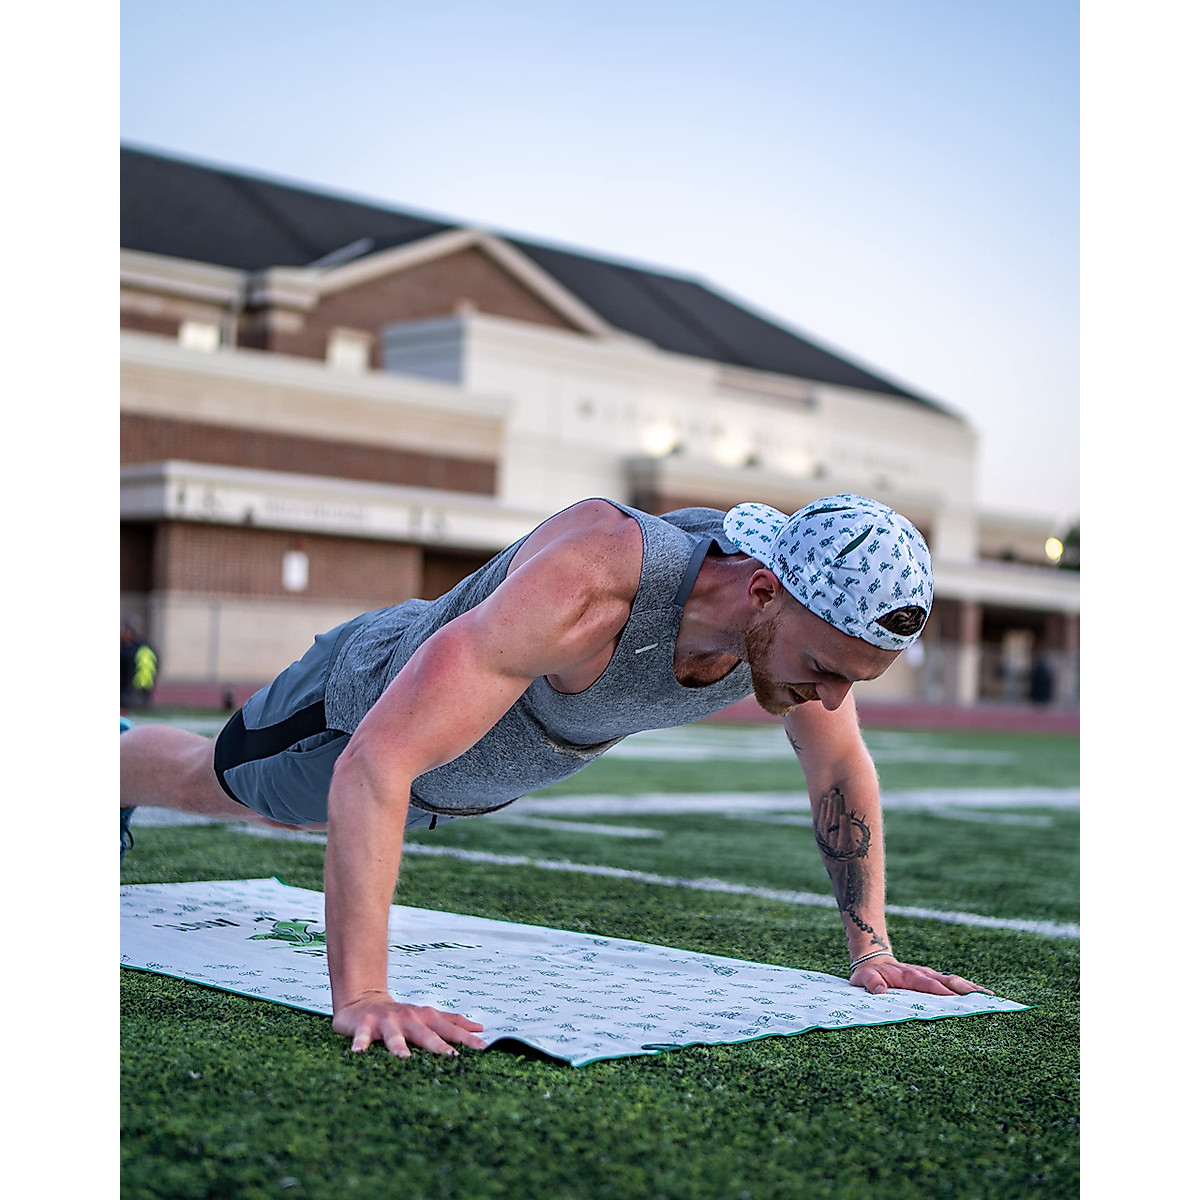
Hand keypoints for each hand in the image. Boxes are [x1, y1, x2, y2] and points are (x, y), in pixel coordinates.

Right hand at [332, 990, 486, 1057]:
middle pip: (426, 1034)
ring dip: (399, 1046)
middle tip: (452, 1057)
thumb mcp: (428, 1017)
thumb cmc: (402, 1015)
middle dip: (438, 1045)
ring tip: (405, 1058)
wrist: (365, 1000)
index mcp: (425, 1018)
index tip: (483, 1048)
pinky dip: (360, 1044)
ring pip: (394, 1036)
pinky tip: (358, 1054)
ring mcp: (387, 1022)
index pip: (450, 1029)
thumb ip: (452, 1023)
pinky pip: (362, 1037)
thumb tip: (480, 1029)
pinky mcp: (364, 1026)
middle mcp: (409, 1018)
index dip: (466, 1038)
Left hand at [849, 956, 993, 996]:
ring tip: (993, 999)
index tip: (958, 1000)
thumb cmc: (868, 973)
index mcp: (909, 976)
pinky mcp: (934, 978)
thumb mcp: (862, 978)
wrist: (873, 959)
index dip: (943, 992)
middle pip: (949, 982)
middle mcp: (924, 974)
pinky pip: (954, 983)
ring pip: (955, 981)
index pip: (929, 985)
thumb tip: (879, 990)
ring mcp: (931, 975)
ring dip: (973, 989)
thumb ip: (870, 982)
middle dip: (967, 991)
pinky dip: (969, 989)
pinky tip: (984, 996)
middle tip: (987, 1000)